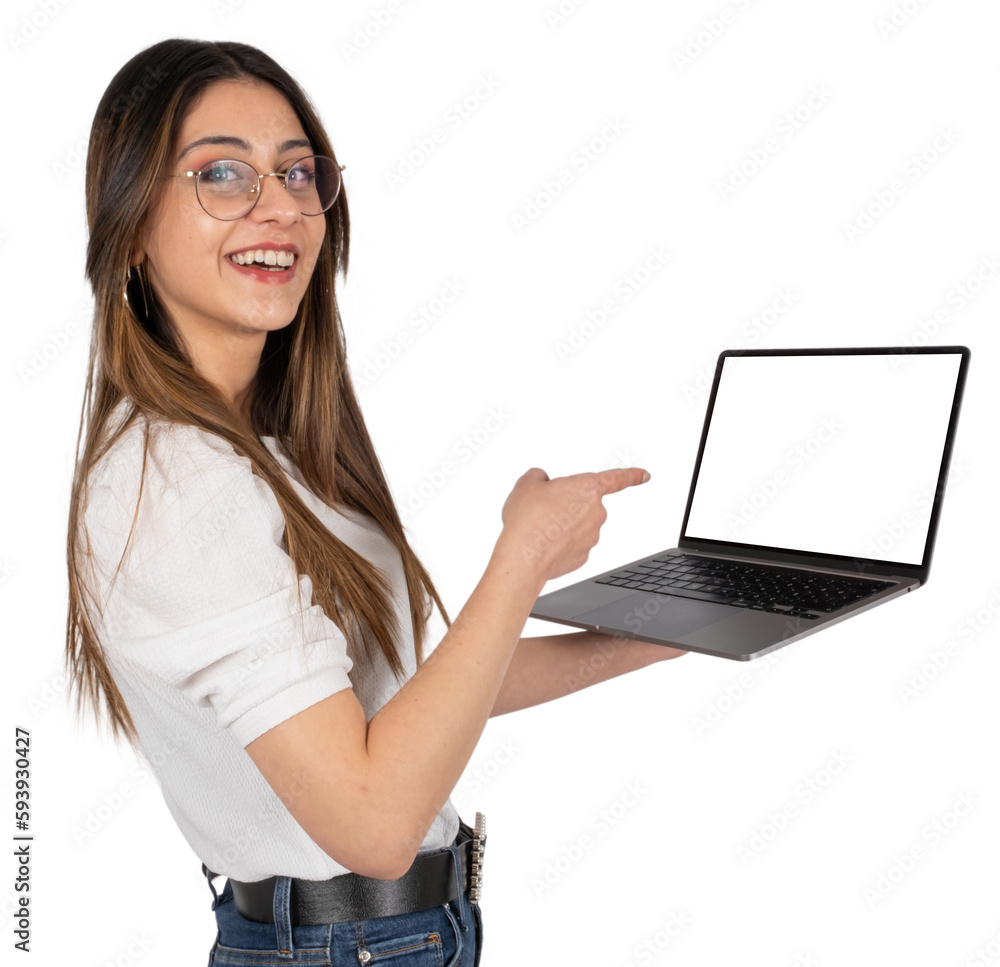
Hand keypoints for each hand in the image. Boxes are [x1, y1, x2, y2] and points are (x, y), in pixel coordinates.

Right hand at [496, 466, 650, 584]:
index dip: (632, 475)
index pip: (617, 478)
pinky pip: (573, 544)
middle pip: (584, 504)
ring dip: (563, 525)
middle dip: (567, 505)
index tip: (644, 475)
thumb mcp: (526, 485)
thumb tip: (541, 480)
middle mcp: (596, 512)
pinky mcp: (583, 556)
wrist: (523, 556)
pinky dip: (561, 543)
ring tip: (540, 528)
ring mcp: (592, 536)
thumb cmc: (527, 519)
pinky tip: (545, 543)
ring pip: (578, 525)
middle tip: (543, 509)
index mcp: (587, 488)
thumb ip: (538, 477)